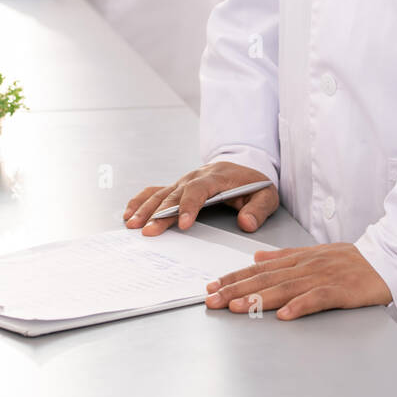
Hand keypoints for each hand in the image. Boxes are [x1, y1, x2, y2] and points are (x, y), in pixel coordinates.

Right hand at [123, 161, 278, 235]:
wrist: (245, 165)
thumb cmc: (254, 184)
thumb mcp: (266, 195)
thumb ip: (258, 210)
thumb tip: (246, 223)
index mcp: (217, 177)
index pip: (200, 190)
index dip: (190, 206)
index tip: (183, 224)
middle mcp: (196, 177)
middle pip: (175, 194)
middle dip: (161, 213)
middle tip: (148, 230)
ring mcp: (184, 181)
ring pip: (162, 193)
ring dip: (146, 208)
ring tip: (132, 224)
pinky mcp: (178, 186)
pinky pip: (156, 190)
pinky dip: (142, 199)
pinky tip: (130, 211)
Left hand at [204, 242, 392, 319]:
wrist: (387, 258)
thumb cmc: (352, 260)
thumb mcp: (316, 252)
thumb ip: (285, 256)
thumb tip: (257, 257)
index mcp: (299, 258)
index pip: (259, 269)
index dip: (235, 277)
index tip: (213, 286)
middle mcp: (306, 266)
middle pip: (266, 278)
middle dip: (237, 289)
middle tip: (212, 299)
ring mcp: (323, 277)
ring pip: (286, 288)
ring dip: (259, 298)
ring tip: (237, 307)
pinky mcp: (341, 290)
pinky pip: (318, 299)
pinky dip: (301, 306)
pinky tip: (285, 316)